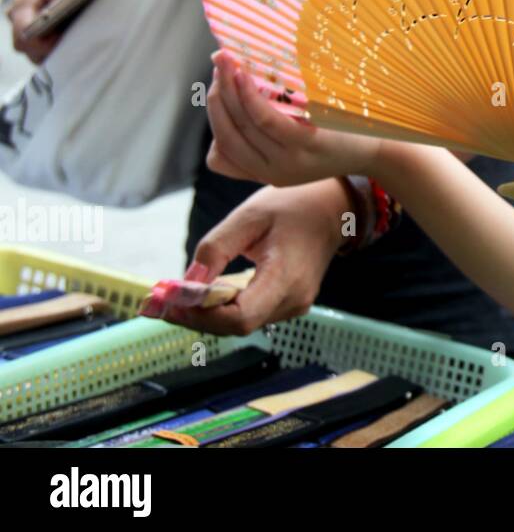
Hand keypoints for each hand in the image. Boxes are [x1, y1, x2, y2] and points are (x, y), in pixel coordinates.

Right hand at [7, 0, 105, 63]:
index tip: (61, 39)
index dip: (40, 42)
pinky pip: (36, 49)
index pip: (23, 31)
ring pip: (28, 50)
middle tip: (69, 42)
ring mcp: (22, 23)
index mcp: (24, 1)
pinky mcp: (31, 30)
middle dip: (43, 50)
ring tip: (70, 41)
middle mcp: (17, 14)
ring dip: (48, 52)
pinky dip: (50, 50)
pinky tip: (68, 43)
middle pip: (22, 44)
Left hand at [156, 179, 349, 335]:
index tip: (170, 302)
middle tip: (161, 302)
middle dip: (196, 316)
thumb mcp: (249, 216)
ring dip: (207, 314)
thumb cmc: (293, 206)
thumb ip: (215, 250)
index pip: (239, 317)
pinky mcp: (290, 303)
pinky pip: (251, 315)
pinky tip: (204, 295)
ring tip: (176, 297)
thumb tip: (185, 285)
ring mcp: (294, 305)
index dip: (201, 315)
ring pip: (241, 323)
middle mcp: (293, 300)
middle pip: (236, 325)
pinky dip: (223, 309)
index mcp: (286, 278)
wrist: (333, 208)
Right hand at [206, 50, 381, 185]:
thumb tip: (234, 92)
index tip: (214, 84)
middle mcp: (272, 173)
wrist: (380, 149)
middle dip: (215, 97)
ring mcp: (289, 162)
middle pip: (227, 136)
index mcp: (266, 174)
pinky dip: (249, 96)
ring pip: (243, 125)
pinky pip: (266, 120)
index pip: (219, 154)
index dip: (214, 117)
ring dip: (227, 90)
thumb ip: (267, 130)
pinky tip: (243, 75)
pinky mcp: (306, 144)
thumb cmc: (337, 136)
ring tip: (225, 61)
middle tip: (218, 62)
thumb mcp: (298, 143)